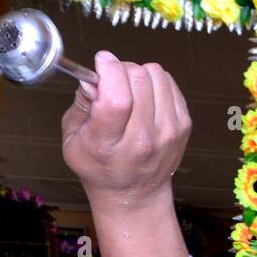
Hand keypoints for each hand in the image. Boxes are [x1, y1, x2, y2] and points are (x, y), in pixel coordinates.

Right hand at [61, 52, 190, 205]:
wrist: (133, 194)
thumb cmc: (100, 166)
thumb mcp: (73, 139)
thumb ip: (81, 104)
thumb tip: (93, 77)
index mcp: (109, 145)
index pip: (116, 98)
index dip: (109, 70)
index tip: (101, 63)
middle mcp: (143, 140)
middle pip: (137, 79)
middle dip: (120, 69)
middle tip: (112, 81)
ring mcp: (168, 132)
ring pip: (156, 74)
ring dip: (138, 73)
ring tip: (129, 90)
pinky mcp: (184, 125)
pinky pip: (169, 82)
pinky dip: (154, 82)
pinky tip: (145, 98)